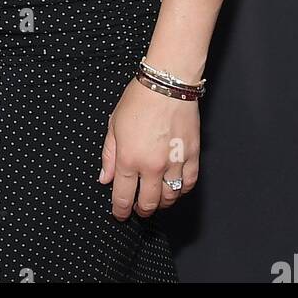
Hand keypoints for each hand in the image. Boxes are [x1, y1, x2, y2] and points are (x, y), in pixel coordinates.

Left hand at [99, 77, 199, 219]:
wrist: (167, 84)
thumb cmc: (138, 99)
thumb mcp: (114, 125)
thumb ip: (109, 155)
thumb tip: (105, 178)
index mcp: (129, 159)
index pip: (123, 196)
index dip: (121, 210)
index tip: (120, 214)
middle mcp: (152, 166)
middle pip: (149, 202)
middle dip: (141, 210)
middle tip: (138, 209)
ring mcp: (174, 163)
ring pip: (170, 197)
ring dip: (162, 203)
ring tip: (156, 200)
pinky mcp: (192, 156)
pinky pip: (188, 183)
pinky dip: (181, 190)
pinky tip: (175, 187)